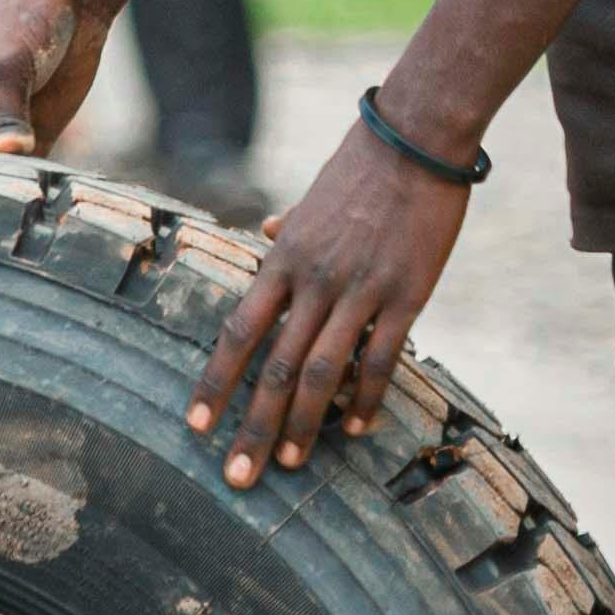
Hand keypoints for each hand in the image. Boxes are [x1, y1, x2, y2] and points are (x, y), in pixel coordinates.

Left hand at [183, 119, 468, 487]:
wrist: (417, 136)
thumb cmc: (362, 164)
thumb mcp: (311, 198)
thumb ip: (288, 228)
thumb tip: (265, 234)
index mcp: (283, 258)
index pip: (238, 332)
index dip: (215, 383)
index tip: (197, 426)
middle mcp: (313, 279)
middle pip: (274, 366)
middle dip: (251, 427)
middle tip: (236, 477)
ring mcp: (359, 289)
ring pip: (321, 371)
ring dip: (300, 424)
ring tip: (287, 464)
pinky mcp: (406, 293)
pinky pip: (380, 358)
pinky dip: (366, 398)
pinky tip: (354, 429)